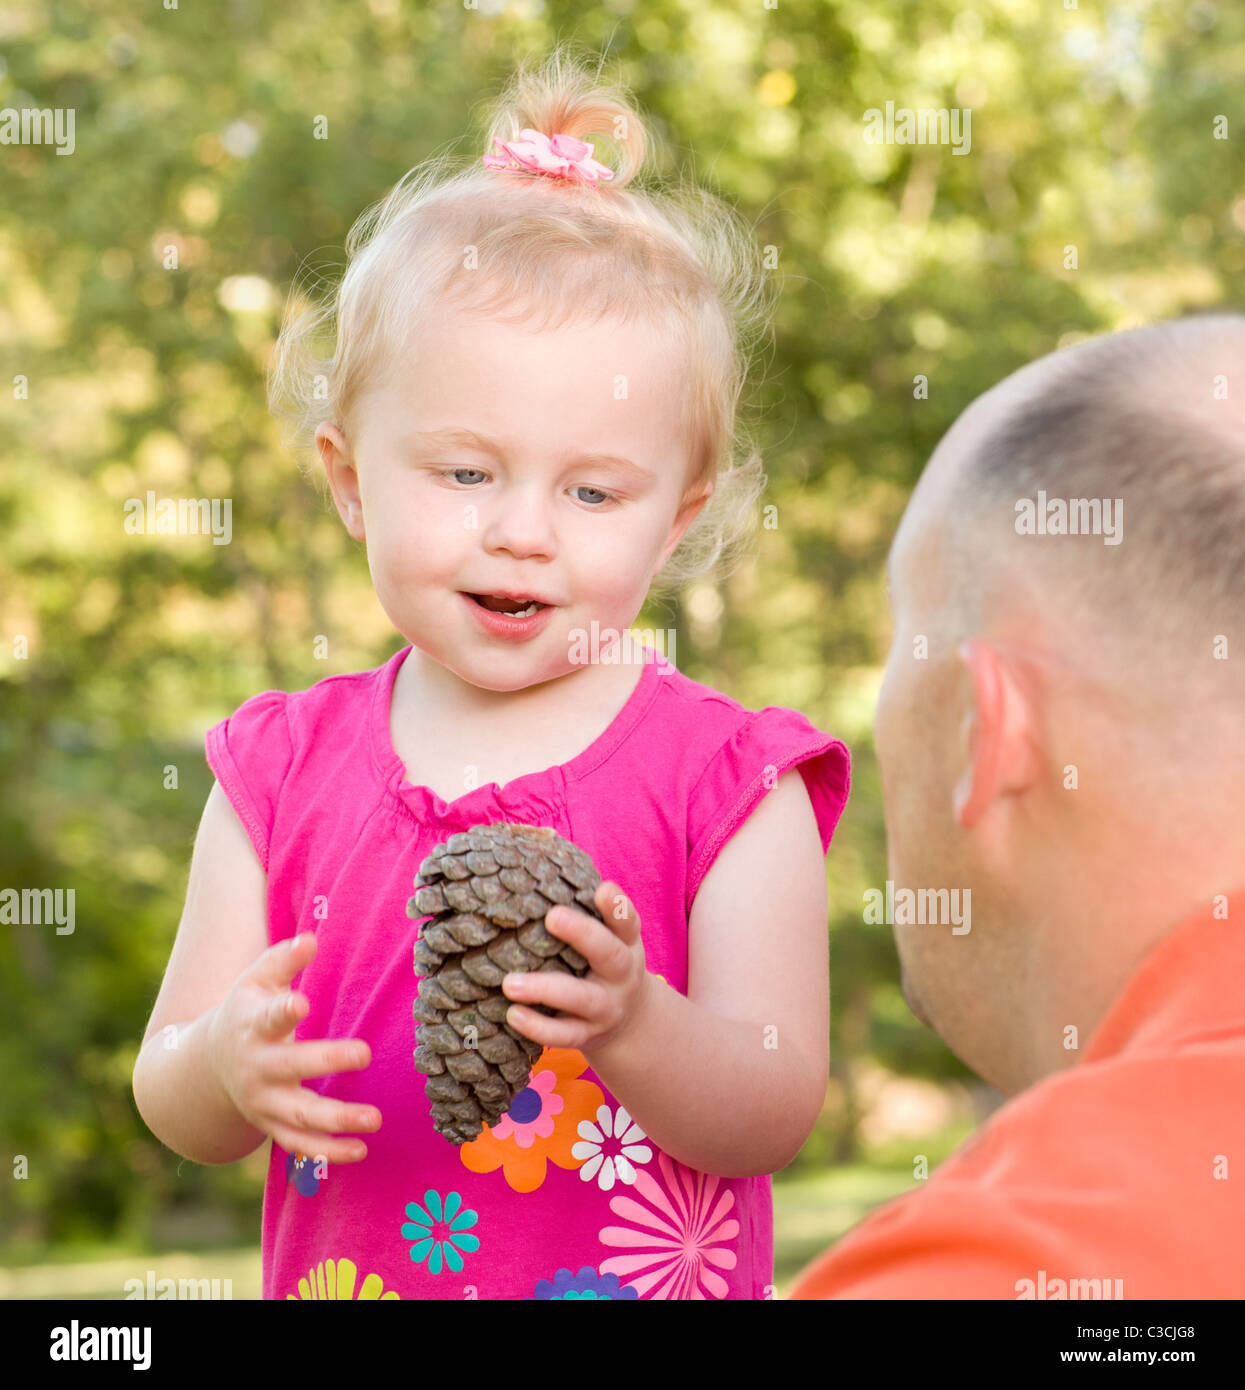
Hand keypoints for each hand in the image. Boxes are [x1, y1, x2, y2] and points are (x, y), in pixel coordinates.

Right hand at [205, 932, 380, 1164]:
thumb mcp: (256, 980)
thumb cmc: (248, 1010)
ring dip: (337, 1120)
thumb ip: (284, 959)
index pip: (268, 1018)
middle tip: (363, 1052)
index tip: (302, 1002)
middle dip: (325, 1061)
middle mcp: (256, 1068)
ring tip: (374, 1119)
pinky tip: (360, 1150)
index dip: (284, 1010)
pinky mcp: (272, 1126)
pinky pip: (299, 1146)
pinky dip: (328, 1153)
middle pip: (290, 1068)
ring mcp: (263, 1102)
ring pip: (299, 1117)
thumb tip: (311, 938)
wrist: (210, 1063)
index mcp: (252, 1027)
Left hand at [501, 880, 650, 1055]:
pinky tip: (513, 1014)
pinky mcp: (588, 1035)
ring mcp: (606, 1008)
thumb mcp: (609, 936)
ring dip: (546, 989)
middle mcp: (621, 974)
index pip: (627, 921)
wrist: (631, 1023)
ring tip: (510, 983)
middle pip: (610, 954)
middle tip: (552, 916)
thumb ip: (583, 905)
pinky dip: (539, 1027)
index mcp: (626, 943)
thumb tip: (541, 845)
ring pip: (583, 999)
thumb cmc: (603, 962)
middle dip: (583, 935)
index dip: (617, 906)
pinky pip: (565, 1035)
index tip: (601, 888)